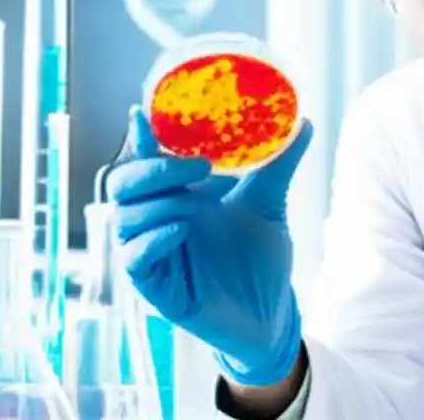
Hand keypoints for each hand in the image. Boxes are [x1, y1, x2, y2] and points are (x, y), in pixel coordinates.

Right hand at [109, 106, 313, 386]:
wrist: (273, 310)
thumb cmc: (259, 257)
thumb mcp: (269, 201)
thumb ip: (280, 162)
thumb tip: (301, 121)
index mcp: (178, 194)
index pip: (145, 160)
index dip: (140, 138)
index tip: (143, 113)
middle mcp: (158, 220)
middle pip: (123, 185)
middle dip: (151, 169)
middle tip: (198, 164)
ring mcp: (154, 254)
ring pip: (125, 219)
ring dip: (158, 202)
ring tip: (195, 203)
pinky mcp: (157, 288)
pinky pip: (136, 261)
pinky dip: (154, 239)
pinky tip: (181, 228)